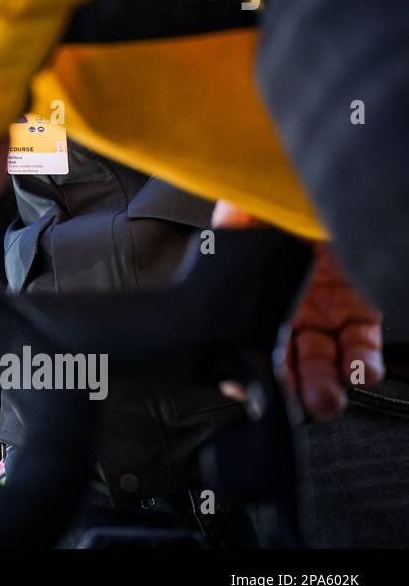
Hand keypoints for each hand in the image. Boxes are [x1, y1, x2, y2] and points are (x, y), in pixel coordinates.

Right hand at [212, 201, 383, 418]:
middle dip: (287, 386)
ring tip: (324, 402)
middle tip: (290, 403)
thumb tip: (224, 225)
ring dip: (323, 386)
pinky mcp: (362, 307)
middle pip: (283, 355)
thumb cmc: (292, 191)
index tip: (240, 384)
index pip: (245, 331)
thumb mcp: (253, 200)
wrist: (342, 182)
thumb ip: (235, 215)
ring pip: (322, 359)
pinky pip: (361, 344)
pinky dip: (362, 363)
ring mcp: (325, 306)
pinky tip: (359, 370)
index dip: (241, 362)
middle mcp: (287, 301)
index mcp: (255, 283)